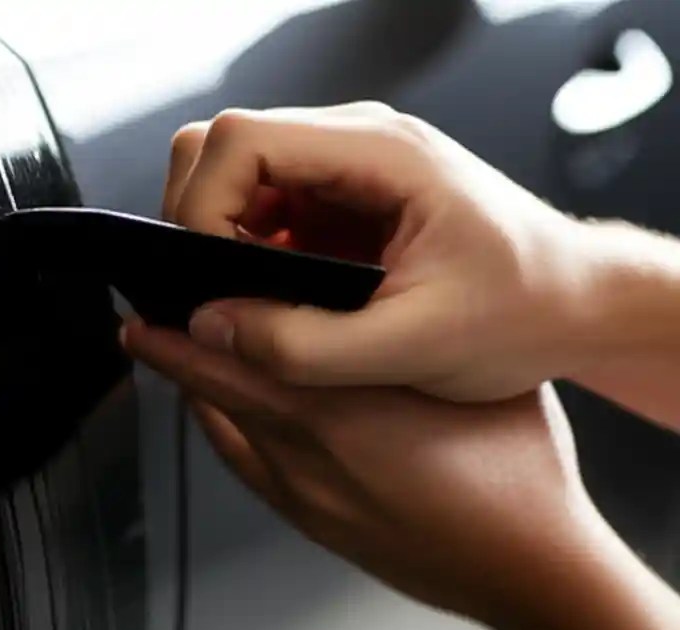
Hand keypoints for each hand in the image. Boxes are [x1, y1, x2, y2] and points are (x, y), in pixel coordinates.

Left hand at [121, 320, 600, 622]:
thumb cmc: (512, 470)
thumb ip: (394, 334)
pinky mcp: (310, 522)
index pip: (232, 359)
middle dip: (172, 357)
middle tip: (144, 328)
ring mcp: (304, 495)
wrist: (529, 571)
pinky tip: (232, 412)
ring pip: (222, 432)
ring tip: (185, 358)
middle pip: (210, 395)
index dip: (180, 333)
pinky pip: (245, 466)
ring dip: (197, 394)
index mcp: (342, 406)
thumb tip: (350, 297)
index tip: (148, 308)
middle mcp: (308, 453)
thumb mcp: (459, 373)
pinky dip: (226, 431)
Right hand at [162, 103, 602, 401]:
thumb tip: (212, 328)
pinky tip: (274, 297)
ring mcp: (342, 170)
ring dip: (219, 239)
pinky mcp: (336, 202)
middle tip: (218, 287)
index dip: (203, 206)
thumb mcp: (415, 346)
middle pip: (219, 146)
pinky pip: (259, 209)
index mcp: (379, 154)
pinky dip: (242, 253)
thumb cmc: (524, 309)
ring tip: (250, 299)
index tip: (212, 273)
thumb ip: (306, 346)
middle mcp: (354, 145)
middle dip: (198, 219)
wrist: (576, 303)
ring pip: (231, 175)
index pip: (240, 139)